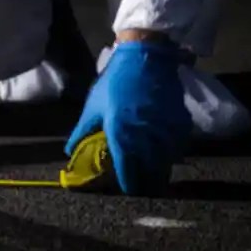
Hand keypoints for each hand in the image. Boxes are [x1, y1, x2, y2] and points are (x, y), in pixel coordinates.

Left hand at [65, 39, 192, 195]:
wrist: (146, 59)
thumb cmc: (116, 81)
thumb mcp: (94, 106)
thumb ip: (83, 131)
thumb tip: (69, 151)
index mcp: (121, 135)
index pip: (127, 171)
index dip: (128, 185)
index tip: (127, 191)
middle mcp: (146, 139)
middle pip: (149, 174)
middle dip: (145, 183)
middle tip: (140, 186)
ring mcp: (166, 133)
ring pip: (166, 164)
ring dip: (159, 172)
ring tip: (152, 175)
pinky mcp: (181, 126)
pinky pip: (177, 149)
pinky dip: (171, 155)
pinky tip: (163, 154)